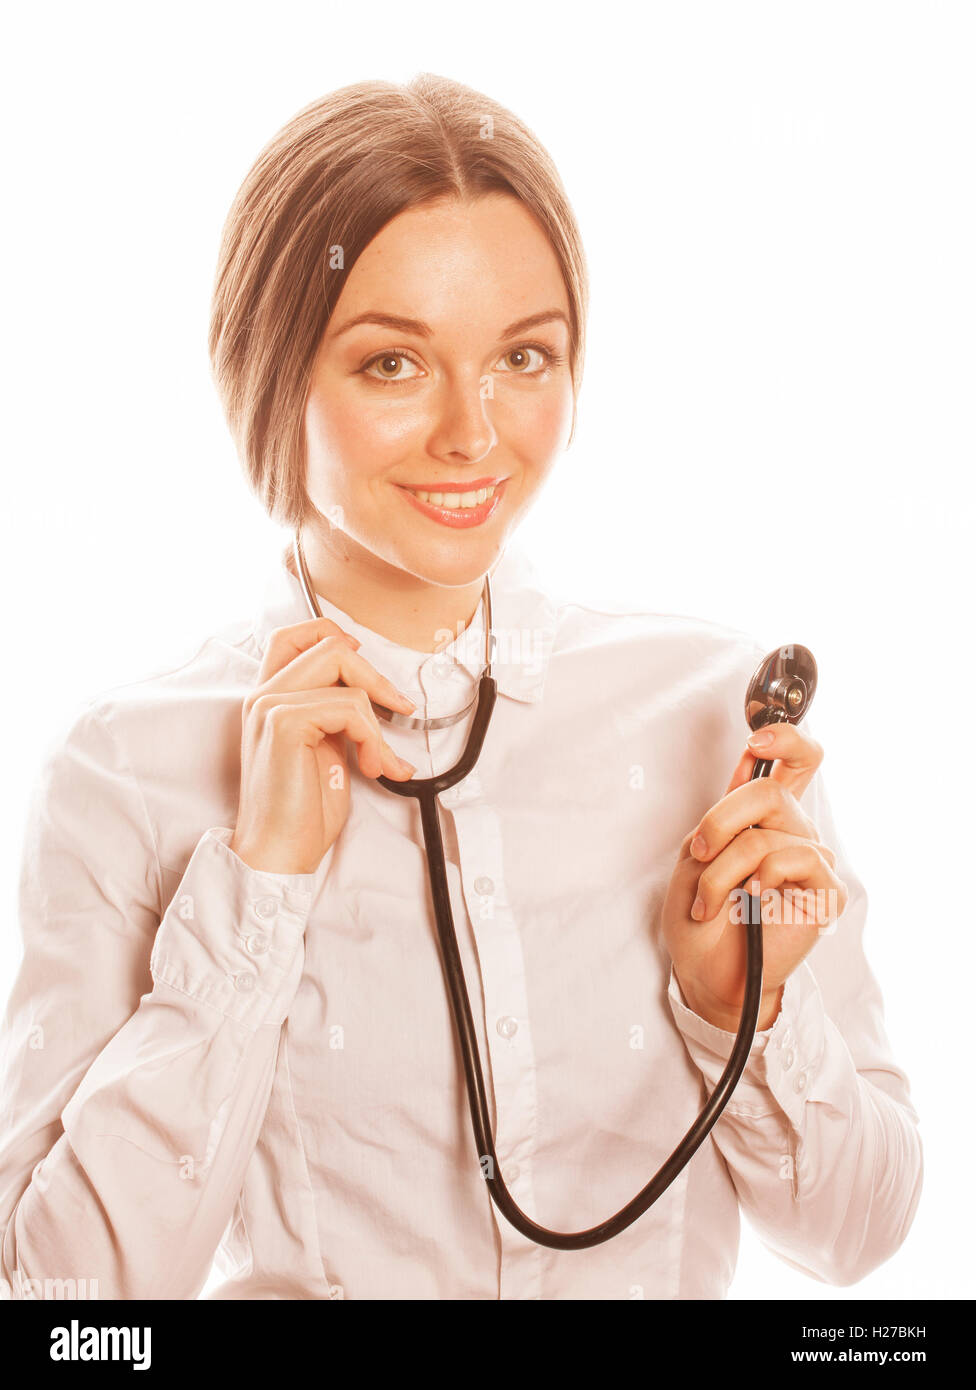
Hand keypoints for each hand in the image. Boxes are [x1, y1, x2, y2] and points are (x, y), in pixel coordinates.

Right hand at [230, 617, 417, 874]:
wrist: (278, 853)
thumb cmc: (301, 813)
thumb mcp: (325, 751)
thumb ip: (336, 716)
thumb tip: (376, 695)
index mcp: (268, 699)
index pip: (291, 636)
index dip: (332, 636)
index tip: (367, 669)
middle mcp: (263, 696)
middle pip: (328, 644)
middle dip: (374, 676)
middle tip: (398, 710)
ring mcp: (270, 706)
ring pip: (342, 668)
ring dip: (377, 717)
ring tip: (380, 759)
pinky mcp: (284, 723)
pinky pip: (348, 706)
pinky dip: (373, 736)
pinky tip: (371, 767)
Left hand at [661, 722, 848, 1031]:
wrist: (707, 973)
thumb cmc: (700, 919)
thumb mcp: (696, 854)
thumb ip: (722, 813)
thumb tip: (751, 764)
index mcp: (765, 818)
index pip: (797, 762)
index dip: (785, 739)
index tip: (756, 740)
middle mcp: (793, 833)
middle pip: (771, 791)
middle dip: (721, 820)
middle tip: (700, 852)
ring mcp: (811, 861)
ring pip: (766, 834)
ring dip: (723, 870)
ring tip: (710, 901)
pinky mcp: (825, 891)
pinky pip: (795, 858)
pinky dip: (758, 878)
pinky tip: (750, 901)